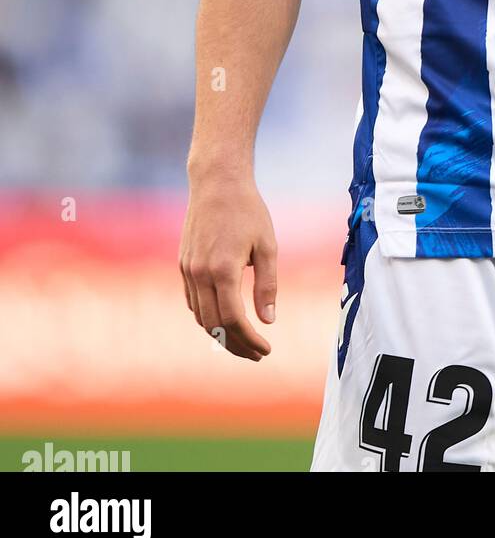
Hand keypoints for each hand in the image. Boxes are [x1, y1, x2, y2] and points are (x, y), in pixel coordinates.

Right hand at [179, 173, 277, 359]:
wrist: (217, 183)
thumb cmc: (248, 212)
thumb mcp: (267, 246)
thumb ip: (267, 285)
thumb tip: (268, 320)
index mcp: (224, 271)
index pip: (234, 320)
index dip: (250, 340)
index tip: (266, 350)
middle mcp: (200, 274)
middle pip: (215, 325)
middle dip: (236, 345)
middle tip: (256, 354)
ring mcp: (188, 270)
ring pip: (200, 316)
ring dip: (220, 334)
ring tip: (242, 341)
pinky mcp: (183, 264)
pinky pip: (193, 301)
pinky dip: (207, 316)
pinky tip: (223, 319)